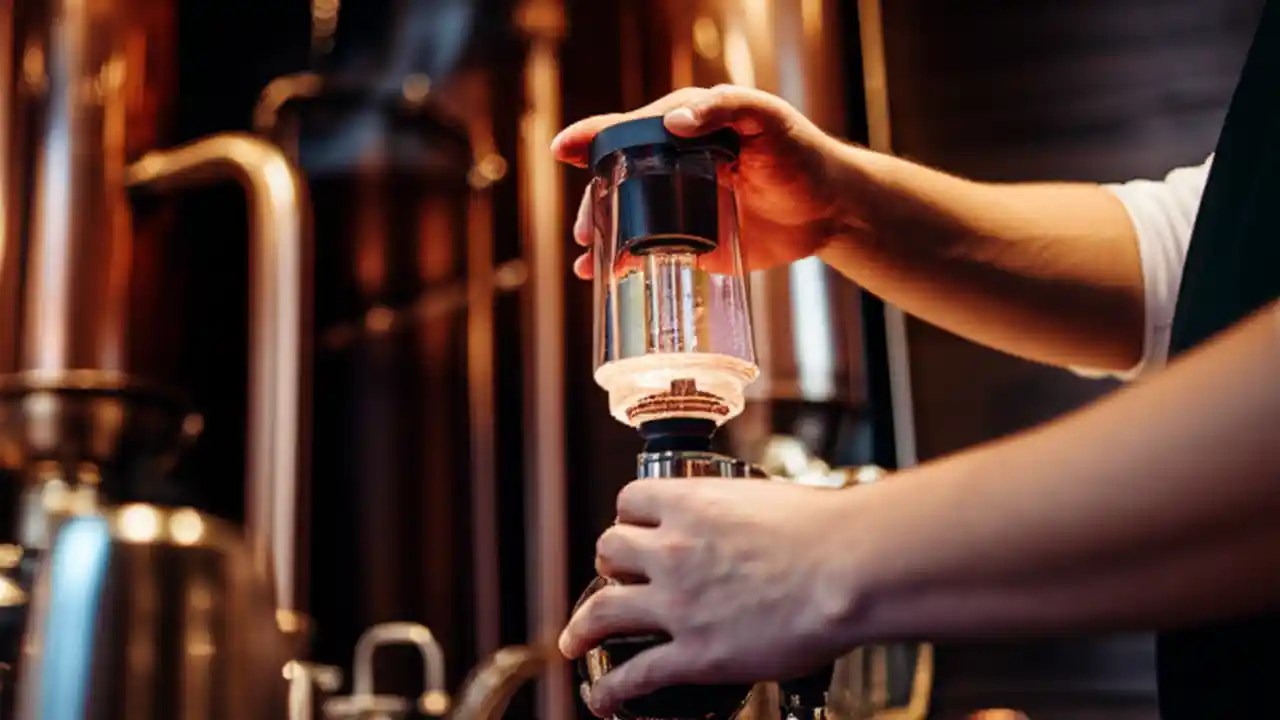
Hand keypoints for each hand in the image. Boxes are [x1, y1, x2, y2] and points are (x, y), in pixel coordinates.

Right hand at [551, 85, 856, 278]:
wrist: (829, 208)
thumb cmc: (800, 154)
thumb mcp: (767, 119)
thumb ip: (725, 108)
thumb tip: (676, 121)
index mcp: (683, 129)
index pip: (627, 129)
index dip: (592, 136)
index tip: (563, 148)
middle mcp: (672, 166)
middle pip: (616, 180)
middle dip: (594, 202)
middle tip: (589, 228)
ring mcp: (678, 206)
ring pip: (624, 218)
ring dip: (599, 235)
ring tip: (588, 257)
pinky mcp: (690, 242)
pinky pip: (646, 250)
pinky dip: (620, 262)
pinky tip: (602, 274)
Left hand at [559, 477, 861, 717]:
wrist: (848, 568)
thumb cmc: (826, 530)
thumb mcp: (770, 499)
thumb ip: (745, 511)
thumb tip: (757, 519)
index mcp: (691, 504)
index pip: (631, 499)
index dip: (630, 516)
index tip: (635, 528)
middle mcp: (673, 549)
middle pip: (609, 549)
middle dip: (610, 563)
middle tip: (618, 578)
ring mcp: (678, 603)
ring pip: (603, 609)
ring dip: (582, 626)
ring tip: (573, 639)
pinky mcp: (694, 653)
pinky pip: (635, 674)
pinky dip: (613, 689)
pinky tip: (603, 697)